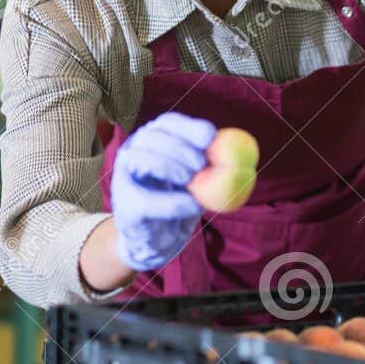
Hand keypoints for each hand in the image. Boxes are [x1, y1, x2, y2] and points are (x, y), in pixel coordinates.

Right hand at [110, 112, 215, 271]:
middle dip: (179, 146)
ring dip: (170, 167)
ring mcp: (124, 178)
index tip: (211, 137)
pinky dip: (172, 203)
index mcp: (153, 141)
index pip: (168, 123)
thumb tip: (240, 151)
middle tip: (201, 163)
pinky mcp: (126, 206)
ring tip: (191, 181)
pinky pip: (147, 200)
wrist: (156, 240)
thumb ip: (212, 166)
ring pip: (143, 160)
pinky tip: (191, 206)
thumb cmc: (180, 203)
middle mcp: (134, 152)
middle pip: (153, 136)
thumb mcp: (199, 181)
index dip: (188, 127)